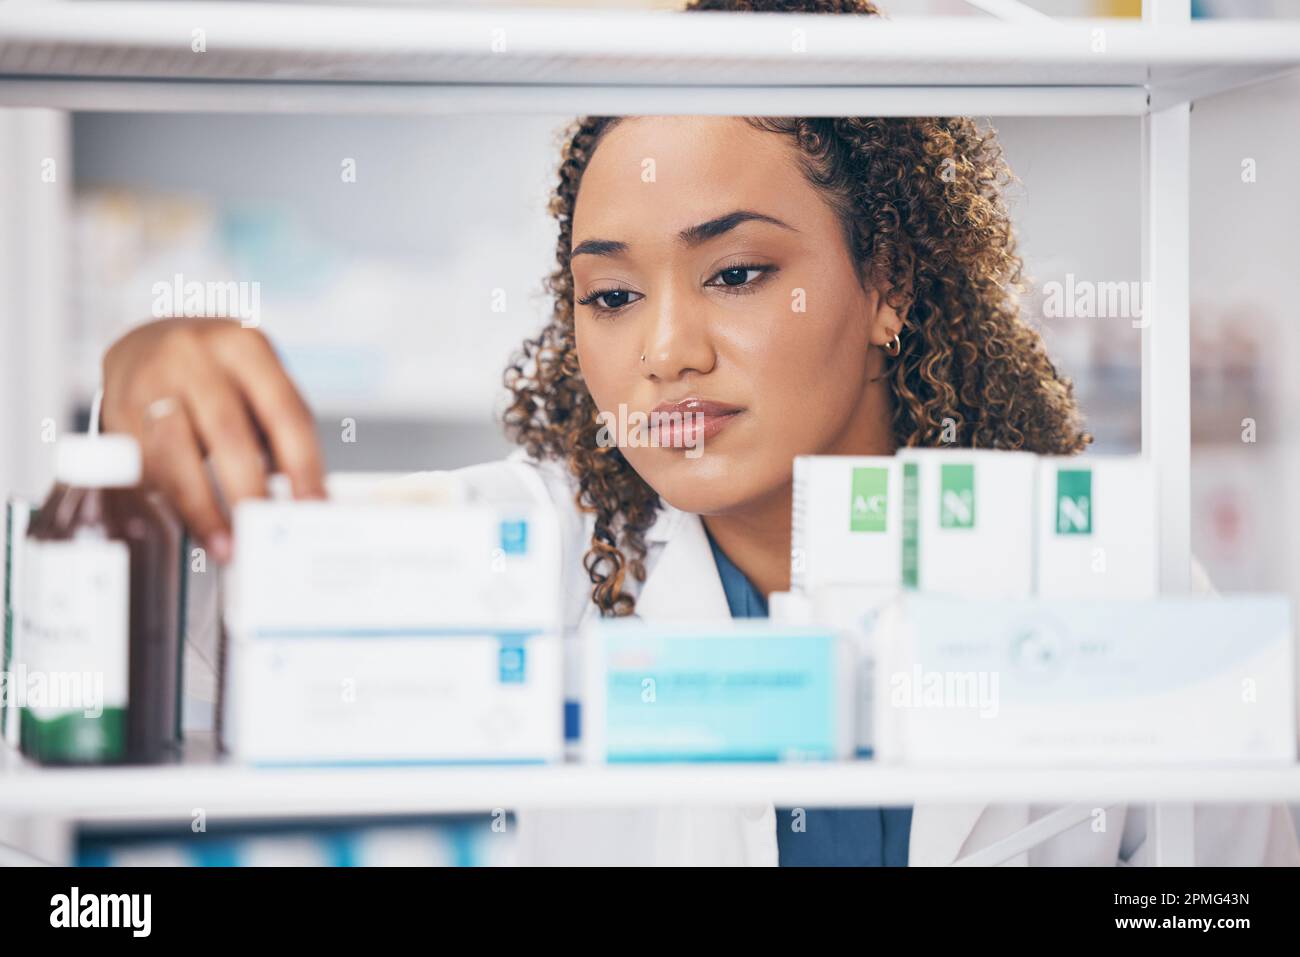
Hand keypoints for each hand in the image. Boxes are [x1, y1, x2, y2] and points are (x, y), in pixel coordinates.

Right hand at [101, 318, 324, 561]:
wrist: (146, 340)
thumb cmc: (217, 371)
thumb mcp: (256, 378)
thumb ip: (280, 428)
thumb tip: (304, 497)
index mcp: (244, 346)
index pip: (284, 412)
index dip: (303, 464)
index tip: (313, 505)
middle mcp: (193, 357)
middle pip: (228, 434)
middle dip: (249, 491)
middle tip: (265, 534)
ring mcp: (149, 382)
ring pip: (176, 455)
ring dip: (204, 509)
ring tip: (227, 546)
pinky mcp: (116, 410)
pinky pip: (144, 466)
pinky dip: (172, 503)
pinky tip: (194, 527)